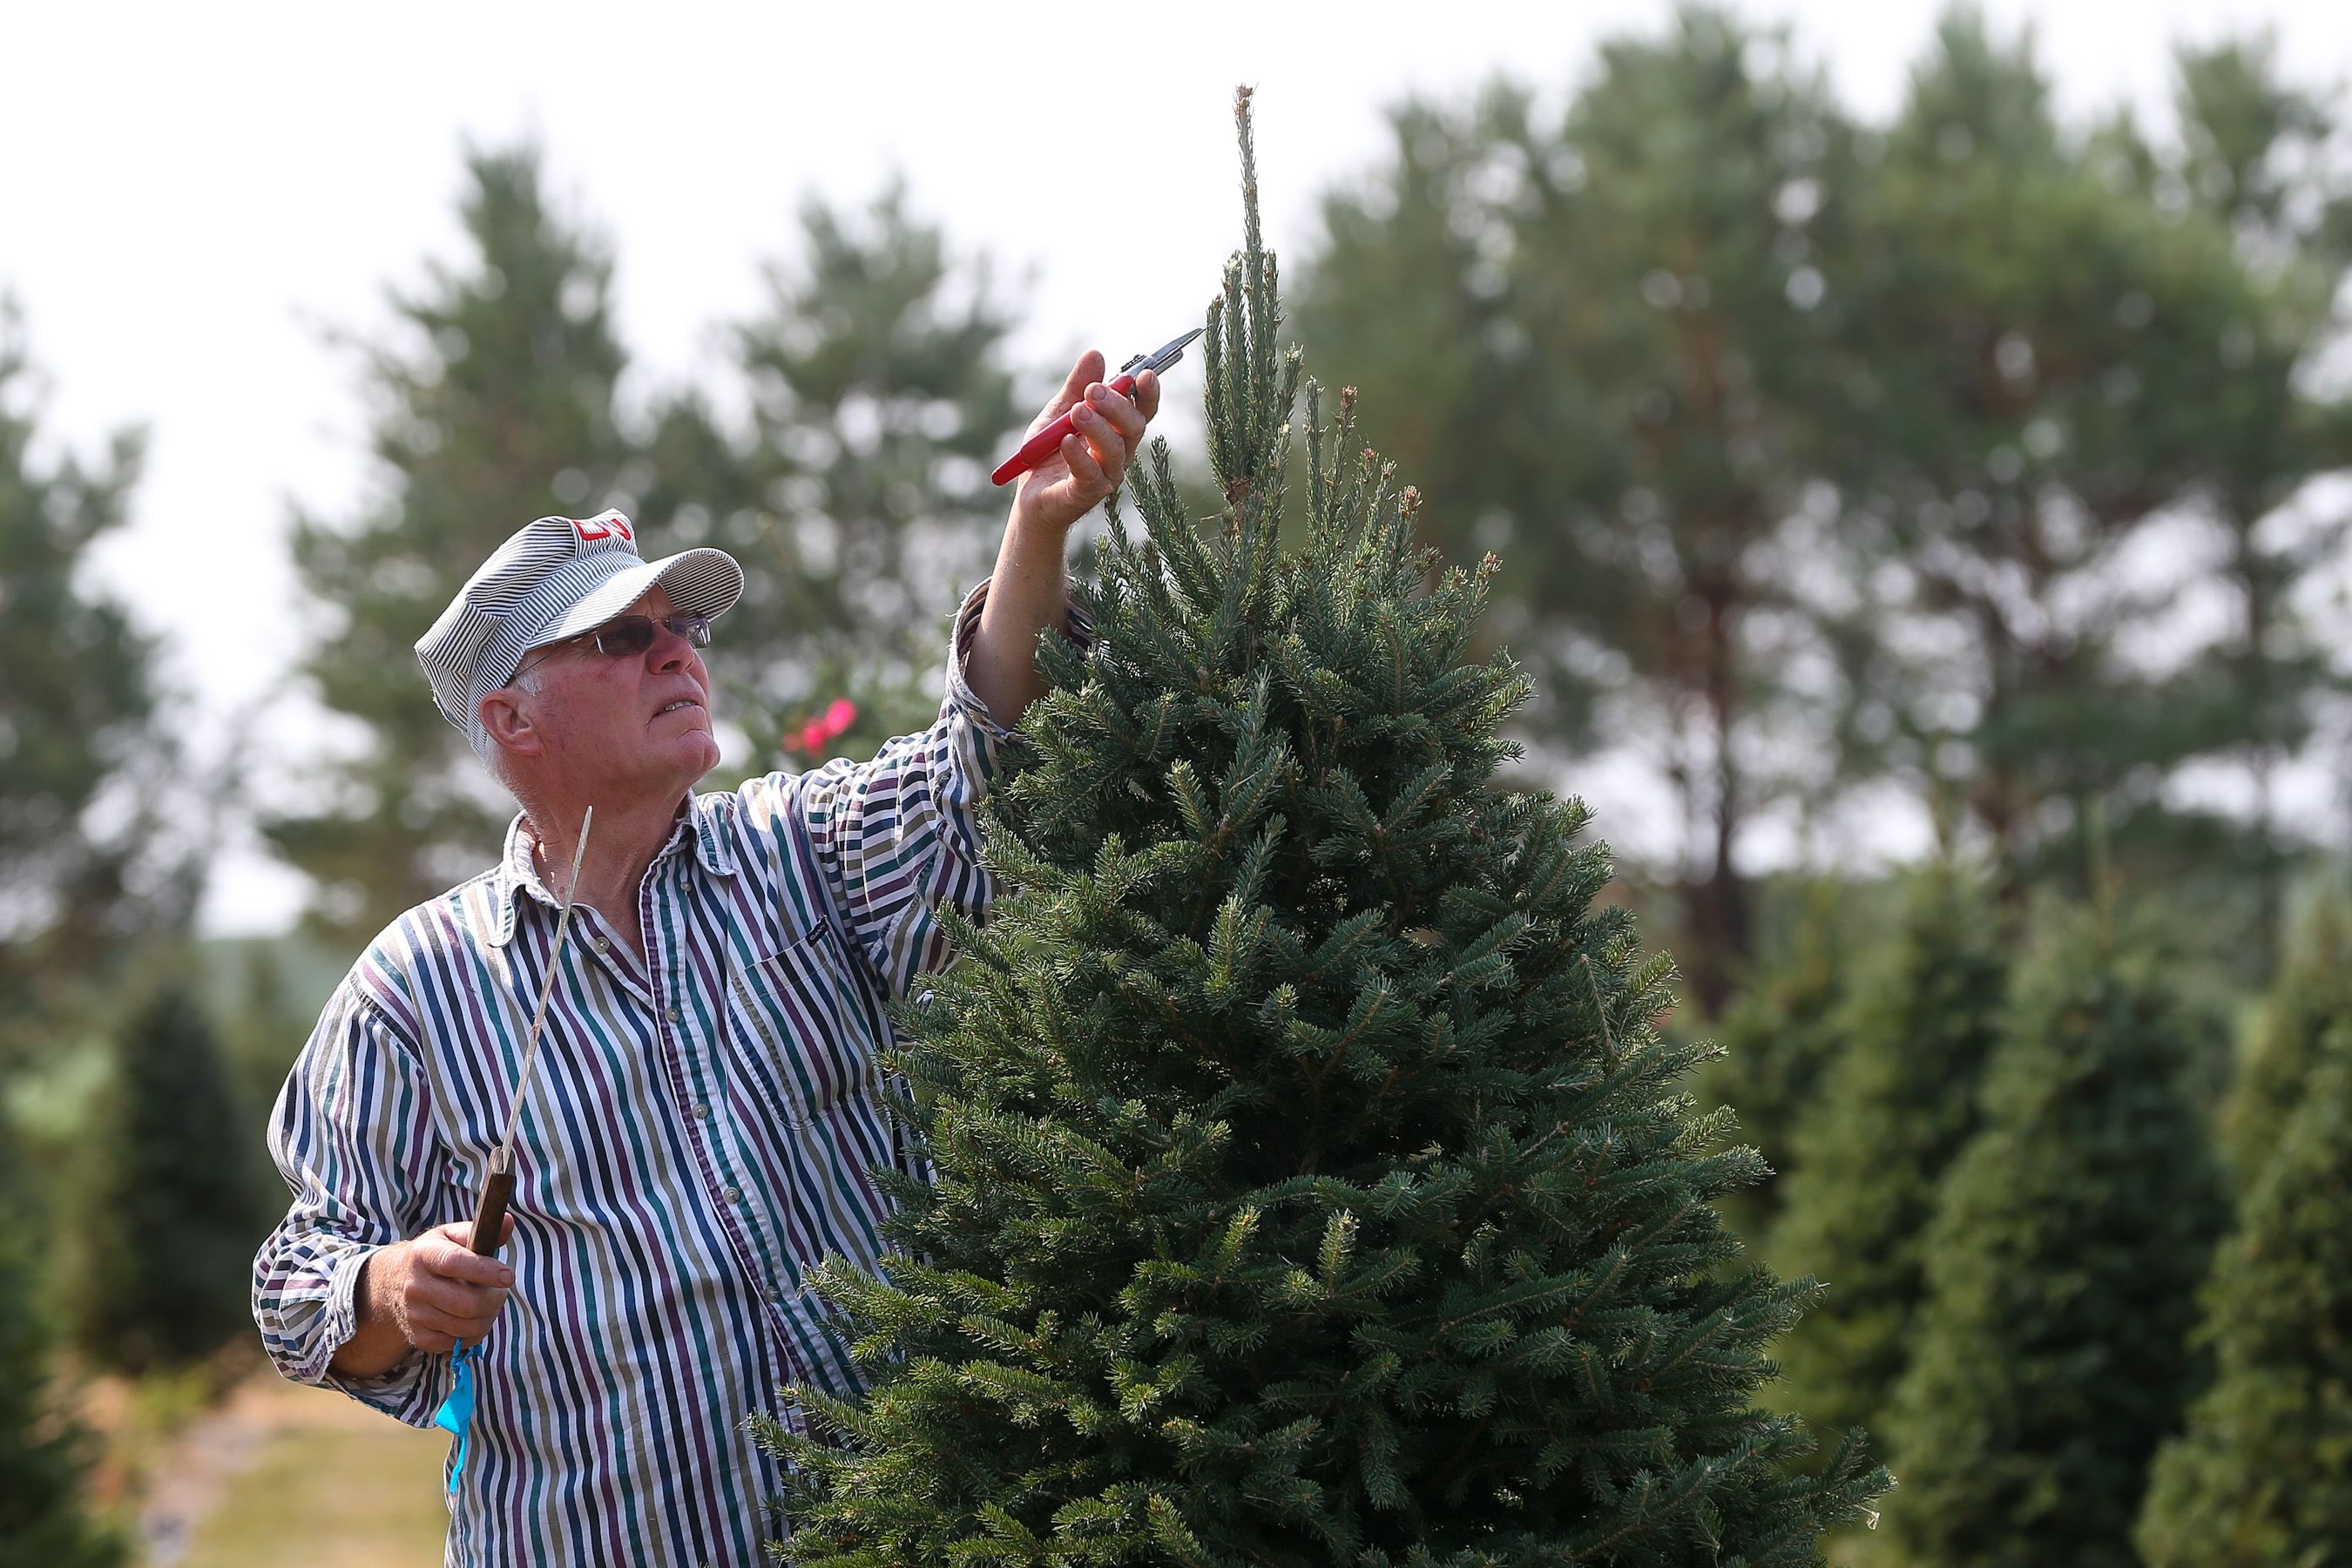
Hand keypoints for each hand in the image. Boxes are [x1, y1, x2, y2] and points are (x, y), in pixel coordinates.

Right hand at [373, 1217, 514, 1353]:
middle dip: (495, 1299)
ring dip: (488, 1317)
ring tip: (488, 1304)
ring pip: (468, 1327)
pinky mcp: (418, 1337)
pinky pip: (458, 1344)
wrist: (394, 1282)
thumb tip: (508, 1222)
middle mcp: (415, 1286)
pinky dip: (473, 1334)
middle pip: (468, 1303)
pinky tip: (471, 1319)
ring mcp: (415, 1314)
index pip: (455, 1264)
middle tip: (500, 1290)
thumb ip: (480, 1230)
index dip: (485, 1271)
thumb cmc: (435, 1255)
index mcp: (424, 1255)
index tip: (508, 1276)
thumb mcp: (451, 1236)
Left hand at [1010, 350, 1159, 534]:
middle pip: (1133, 427)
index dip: (1148, 394)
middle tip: (1094, 391)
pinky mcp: (1086, 494)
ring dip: (1097, 428)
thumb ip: (1076, 387)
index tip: (1144, 375)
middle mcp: (1119, 454)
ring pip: (1114, 449)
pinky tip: (1065, 441)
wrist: (1031, 498)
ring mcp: (1106, 476)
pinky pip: (1089, 474)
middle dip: (1117, 405)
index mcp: (1117, 432)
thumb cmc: (1049, 454)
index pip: (1142, 411)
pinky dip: (1078, 456)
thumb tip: (1096, 354)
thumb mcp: (1059, 412)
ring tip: (1078, 412)